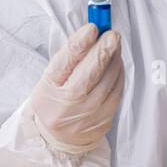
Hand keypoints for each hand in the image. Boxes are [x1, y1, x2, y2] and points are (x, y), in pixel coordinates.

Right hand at [30, 23, 123, 152]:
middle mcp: (67, 105)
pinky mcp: (104, 120)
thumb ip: (68, 59)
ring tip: (114, 46)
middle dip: (103, 50)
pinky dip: (119, 74)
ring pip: (107, 82)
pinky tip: (116, 64)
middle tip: (112, 35)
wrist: (58, 139)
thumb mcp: (50, 80)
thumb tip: (91, 34)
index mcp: (48, 91)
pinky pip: (117, 92)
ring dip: (114, 60)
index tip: (92, 28)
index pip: (65, 62)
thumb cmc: (54, 102)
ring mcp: (87, 115)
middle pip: (89, 73)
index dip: (80, 43)